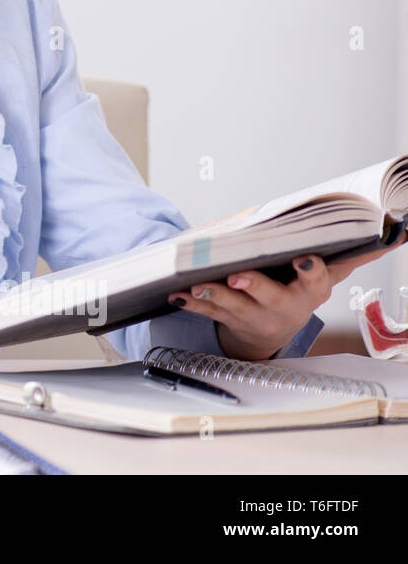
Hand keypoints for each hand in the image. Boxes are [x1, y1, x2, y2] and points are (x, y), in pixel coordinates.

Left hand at [167, 229, 406, 360]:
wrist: (269, 330)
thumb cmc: (296, 287)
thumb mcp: (324, 272)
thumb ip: (348, 253)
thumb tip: (393, 234)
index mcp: (310, 290)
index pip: (315, 280)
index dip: (310, 270)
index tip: (303, 257)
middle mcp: (284, 306)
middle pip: (269, 296)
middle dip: (254, 286)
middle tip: (238, 276)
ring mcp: (254, 316)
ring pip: (233, 306)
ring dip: (214, 295)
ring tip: (198, 284)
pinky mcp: (228, 320)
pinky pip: (208, 312)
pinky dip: (191, 302)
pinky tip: (177, 292)